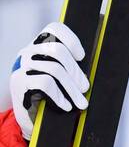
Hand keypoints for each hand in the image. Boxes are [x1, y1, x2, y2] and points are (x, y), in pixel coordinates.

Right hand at [9, 21, 88, 140]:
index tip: (81, 57)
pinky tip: (66, 105)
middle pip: (57, 50)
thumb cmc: (49, 95)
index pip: (54, 29)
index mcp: (40, 46)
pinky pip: (45, 83)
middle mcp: (29, 52)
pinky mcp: (20, 82)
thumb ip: (70, 67)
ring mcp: (23, 66)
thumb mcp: (59, 78)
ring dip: (72, 89)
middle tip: (85, 88)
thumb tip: (91, 68)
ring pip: (54, 68)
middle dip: (76, 71)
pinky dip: (59, 96)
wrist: (29, 117)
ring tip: (81, 102)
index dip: (71, 40)